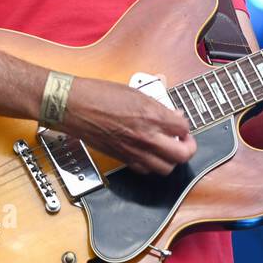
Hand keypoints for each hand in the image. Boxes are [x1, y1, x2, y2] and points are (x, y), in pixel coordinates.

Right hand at [60, 77, 196, 175]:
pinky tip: (149, 154)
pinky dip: (152, 165)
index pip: (184, 128)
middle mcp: (147, 136)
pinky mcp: (122, 158)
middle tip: (184, 142)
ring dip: (171, 159)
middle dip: (188, 148)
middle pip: (182, 155)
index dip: (185, 126)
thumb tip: (171, 115)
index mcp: (152, 115)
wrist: (74, 106)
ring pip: (166, 168)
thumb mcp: (135, 92)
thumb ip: (156, 106)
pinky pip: (145, 170)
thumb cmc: (99, 94)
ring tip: (167, 149)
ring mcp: (135, 150)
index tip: (181, 124)